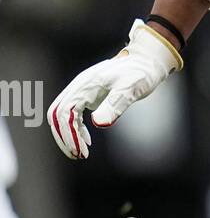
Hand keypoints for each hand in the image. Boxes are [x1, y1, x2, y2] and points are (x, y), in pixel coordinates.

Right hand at [48, 19, 181, 159]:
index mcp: (86, 85)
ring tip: (81, 153)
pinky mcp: (87, 95)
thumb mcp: (130, 90)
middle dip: (64, 137)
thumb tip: (99, 123)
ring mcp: (82, 90)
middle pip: (56, 114)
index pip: (65, 112)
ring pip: (61, 114)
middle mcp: (79, 86)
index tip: (81, 151)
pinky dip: (75, 129)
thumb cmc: (140, 73)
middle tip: (78, 155)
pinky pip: (71, 113)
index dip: (69, 134)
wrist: (146, 61)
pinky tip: (87, 140)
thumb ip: (115, 105)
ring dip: (68, 135)